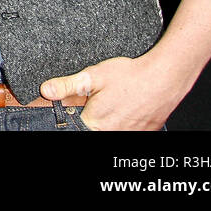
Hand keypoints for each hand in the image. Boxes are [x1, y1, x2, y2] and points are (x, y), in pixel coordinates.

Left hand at [40, 54, 179, 130]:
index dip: (75, 114)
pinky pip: (129, 129)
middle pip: (94, 127)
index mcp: (96, 123)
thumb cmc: (131, 76)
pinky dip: (126, 120)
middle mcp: (113, 133)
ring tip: (116, 102)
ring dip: (111, 118)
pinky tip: (128, 106)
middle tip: (102, 100)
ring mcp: (131, 134)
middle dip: (93, 114)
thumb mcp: (93, 76)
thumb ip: (67, 85)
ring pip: (112, 129)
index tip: (82, 106)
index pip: (76, 126)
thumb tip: (46, 91)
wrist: (165, 77)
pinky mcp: (146, 132)